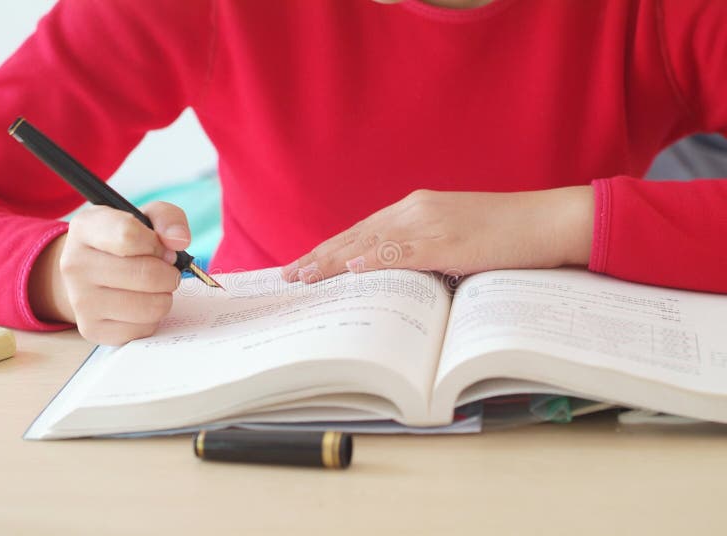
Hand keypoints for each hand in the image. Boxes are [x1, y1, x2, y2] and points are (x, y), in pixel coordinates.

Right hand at [29, 201, 189, 344]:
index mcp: (86, 227)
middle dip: (169, 274)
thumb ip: (168, 218)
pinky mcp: (92, 329)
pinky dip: (153, 318)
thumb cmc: (124, 242)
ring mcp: (80, 300)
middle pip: (147, 275)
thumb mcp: (144, 218)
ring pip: (151, 306)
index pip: (129, 235)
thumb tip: (179, 240)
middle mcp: (75, 264)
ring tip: (153, 288)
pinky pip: (145, 328)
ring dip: (164, 296)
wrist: (89, 274)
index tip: (161, 247)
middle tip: (165, 270)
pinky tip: (140, 304)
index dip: (157, 243)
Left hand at [281, 186, 592, 283]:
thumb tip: (396, 273)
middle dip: (320, 255)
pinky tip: (354, 267)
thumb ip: (424, 248)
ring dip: (335, 260)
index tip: (304, 262)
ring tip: (305, 275)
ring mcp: (432, 223)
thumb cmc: (505, 232)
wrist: (548, 219)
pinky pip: (406, 251)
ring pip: (371, 242)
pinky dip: (377, 258)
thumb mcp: (455, 236)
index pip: (362, 230)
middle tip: (289, 274)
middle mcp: (416, 209)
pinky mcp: (450, 241)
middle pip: (356, 234)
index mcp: (416, 208)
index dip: (330, 247)